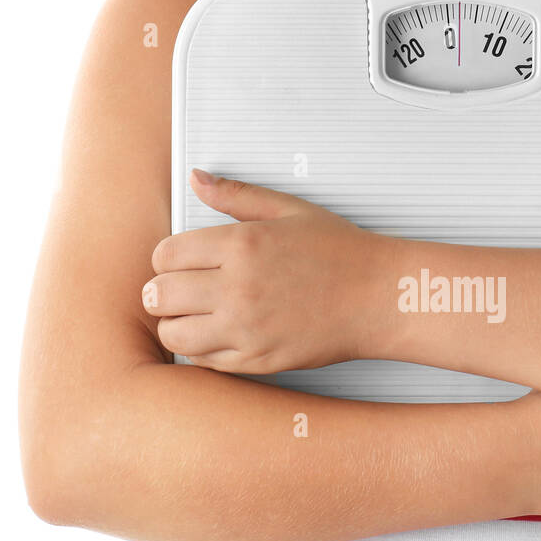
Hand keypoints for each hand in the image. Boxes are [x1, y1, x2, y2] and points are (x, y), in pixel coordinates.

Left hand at [143, 168, 392, 372]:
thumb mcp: (289, 211)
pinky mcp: (258, 360)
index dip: (165, 259)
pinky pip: (204, 361)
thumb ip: (237, 195)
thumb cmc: (341, 253)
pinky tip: (217, 334)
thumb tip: (197, 179)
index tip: (176, 263)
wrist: (380, 297)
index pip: (165, 255)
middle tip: (175, 291)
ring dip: (176, 323)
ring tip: (193, 315)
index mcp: (243, 244)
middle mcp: (239, 287)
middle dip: (161, 292)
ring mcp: (248, 328)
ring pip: (174, 334)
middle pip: (161, 295)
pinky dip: (201, 349)